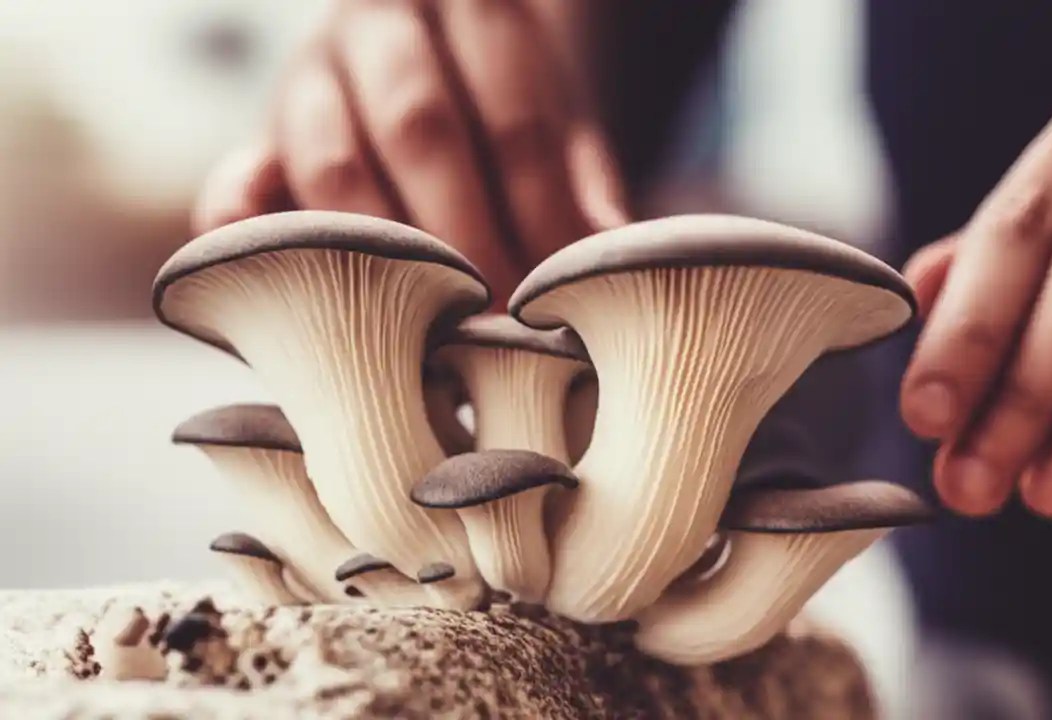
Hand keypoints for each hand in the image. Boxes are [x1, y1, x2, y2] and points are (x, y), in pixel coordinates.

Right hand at [193, 0, 626, 305]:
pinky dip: (249, 237)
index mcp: (471, 2)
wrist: (427, 43)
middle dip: (468, 239)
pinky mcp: (258, 134)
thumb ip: (581, 175)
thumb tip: (613, 250)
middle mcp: (378, 25)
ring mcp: (308, 76)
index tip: (560, 290)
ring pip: (335, 162)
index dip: (540, 210)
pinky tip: (276, 284)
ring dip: (389, 259)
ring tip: (434, 331)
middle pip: (422, 131)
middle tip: (502, 324)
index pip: (513, 117)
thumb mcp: (560, 114)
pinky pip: (237, 185)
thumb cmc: (507, 97)